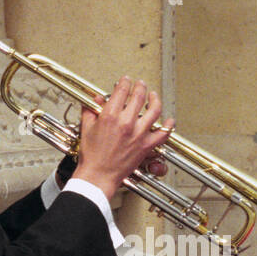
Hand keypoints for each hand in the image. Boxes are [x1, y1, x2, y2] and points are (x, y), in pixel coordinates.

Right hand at [73, 77, 174, 198]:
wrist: (98, 175)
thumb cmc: (92, 156)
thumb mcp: (87, 128)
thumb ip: (91, 110)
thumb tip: (95, 100)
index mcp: (110, 116)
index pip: (122, 91)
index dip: (125, 82)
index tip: (126, 80)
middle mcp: (126, 123)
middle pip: (139, 96)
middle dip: (140, 86)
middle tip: (140, 84)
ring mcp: (139, 134)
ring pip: (154, 110)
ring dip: (155, 99)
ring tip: (153, 95)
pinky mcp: (146, 146)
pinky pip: (163, 133)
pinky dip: (168, 125)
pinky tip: (169, 120)